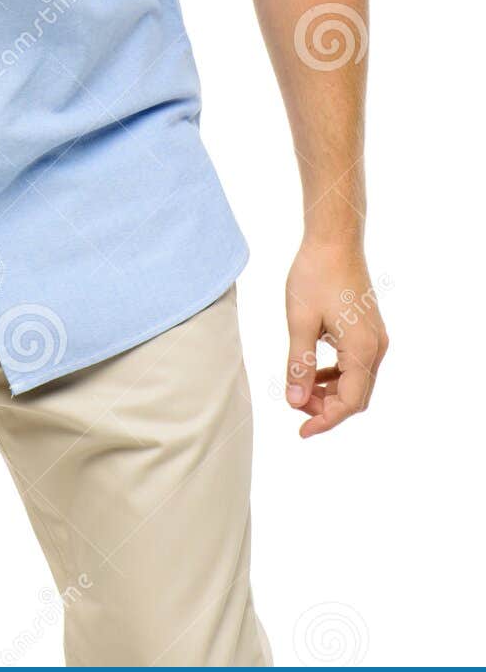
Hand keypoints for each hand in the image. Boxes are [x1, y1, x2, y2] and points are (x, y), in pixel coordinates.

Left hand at [284, 241, 387, 437]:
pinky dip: (336, 375)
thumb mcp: (300, 323)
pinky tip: (313, 371)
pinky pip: (356, 364)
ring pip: (357, 381)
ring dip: (330, 392)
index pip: (349, 402)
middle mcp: (376, 347)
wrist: (334, 240)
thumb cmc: (314, 276)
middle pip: (356, 397)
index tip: (300, 431)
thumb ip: (299, 365)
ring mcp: (375, 338)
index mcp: (361, 350)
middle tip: (295, 407)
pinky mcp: (369, 329)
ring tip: (300, 391)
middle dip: (327, 408)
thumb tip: (295, 402)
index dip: (325, 421)